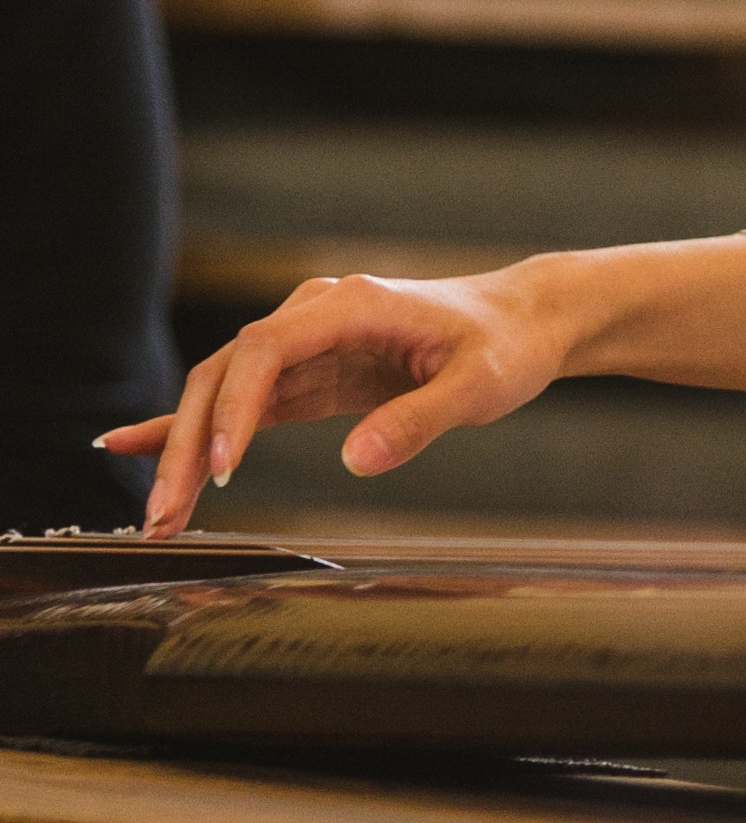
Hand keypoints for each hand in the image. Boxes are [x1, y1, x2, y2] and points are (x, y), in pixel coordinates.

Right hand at [104, 264, 581, 538]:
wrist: (526, 321)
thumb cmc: (507, 344)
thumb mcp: (480, 384)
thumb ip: (419, 420)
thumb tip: (355, 462)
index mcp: (351, 306)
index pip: (266, 350)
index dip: (235, 408)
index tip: (221, 468)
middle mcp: (318, 316)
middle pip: (228, 373)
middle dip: (188, 443)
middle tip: (163, 514)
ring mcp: (309, 344)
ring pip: (226, 392)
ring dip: (187, 451)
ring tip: (160, 517)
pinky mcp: (314, 375)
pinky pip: (243, 402)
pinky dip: (198, 429)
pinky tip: (142, 448)